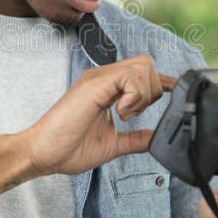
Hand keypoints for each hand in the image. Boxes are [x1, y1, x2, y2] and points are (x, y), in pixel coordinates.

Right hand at [23, 54, 173, 175]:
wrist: (43, 154)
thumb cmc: (68, 148)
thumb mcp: (112, 144)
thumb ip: (135, 138)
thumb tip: (156, 138)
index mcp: (107, 88)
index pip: (142, 72)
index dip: (163, 82)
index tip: (175, 96)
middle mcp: (103, 77)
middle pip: (147, 64)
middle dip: (153, 90)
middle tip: (134, 114)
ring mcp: (98, 78)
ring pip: (142, 67)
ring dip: (142, 94)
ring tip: (124, 114)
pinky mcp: (94, 85)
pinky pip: (129, 77)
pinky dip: (133, 97)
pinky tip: (120, 112)